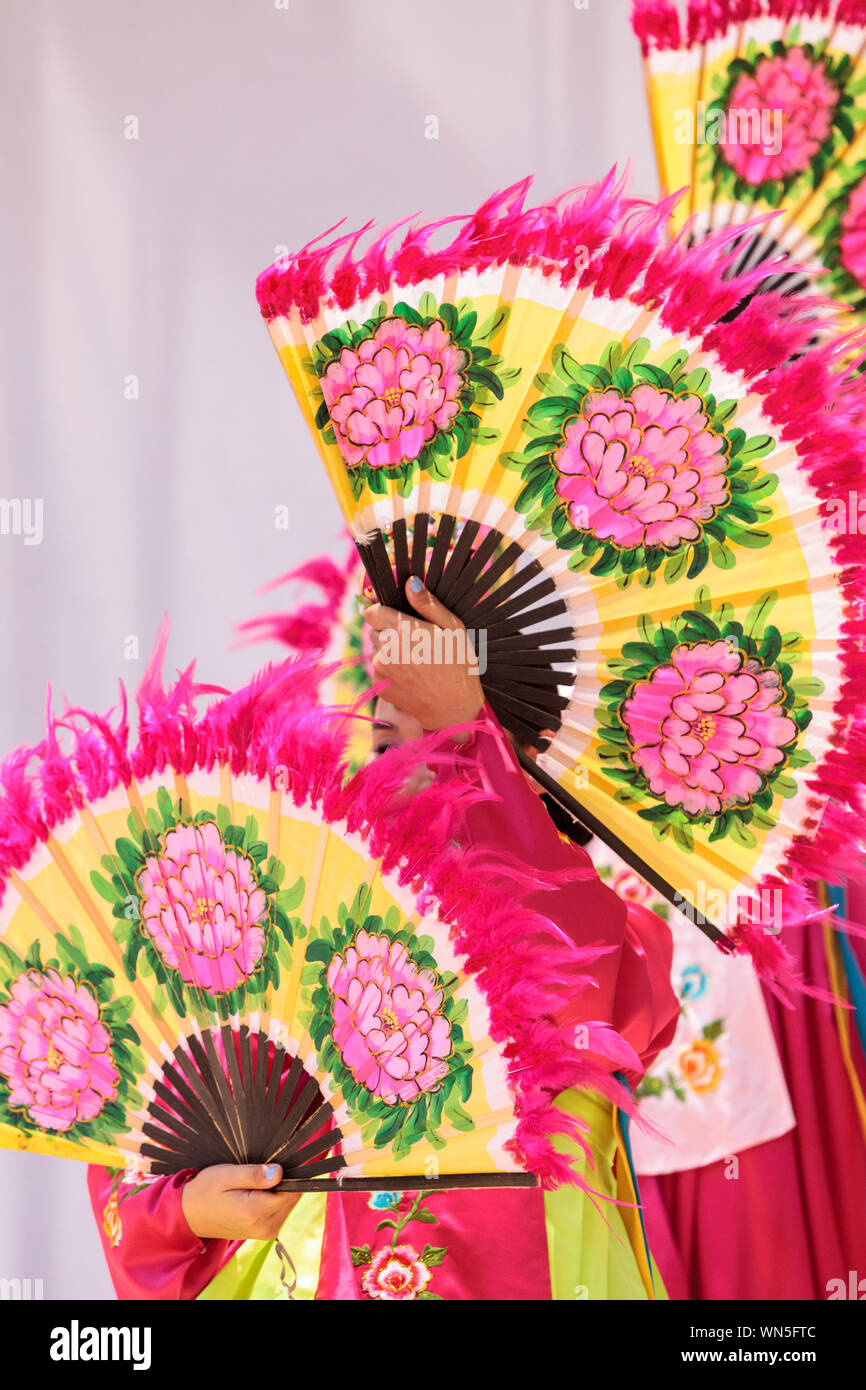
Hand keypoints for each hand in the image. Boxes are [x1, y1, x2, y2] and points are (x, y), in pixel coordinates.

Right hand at [181, 1163, 301, 1241]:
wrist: (190, 1215)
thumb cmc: (206, 1191)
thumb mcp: (227, 1175)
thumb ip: (254, 1175)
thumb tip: (280, 1172)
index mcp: (256, 1212)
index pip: (292, 1190)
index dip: (290, 1173)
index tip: (278, 1162)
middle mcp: (265, 1227)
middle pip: (292, 1197)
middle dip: (283, 1182)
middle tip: (262, 1170)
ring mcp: (265, 1232)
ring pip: (288, 1204)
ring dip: (279, 1191)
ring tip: (256, 1181)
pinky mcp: (264, 1232)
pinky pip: (280, 1211)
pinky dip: (273, 1199)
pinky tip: (256, 1192)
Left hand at [363, 577, 484, 731]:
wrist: (455, 709)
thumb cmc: (459, 666)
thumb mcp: (453, 629)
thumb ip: (428, 604)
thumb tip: (409, 582)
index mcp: (403, 630)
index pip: (371, 611)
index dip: (384, 612)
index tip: (398, 618)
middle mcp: (387, 649)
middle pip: (373, 630)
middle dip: (389, 632)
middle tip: (415, 643)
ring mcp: (381, 670)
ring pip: (376, 650)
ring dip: (389, 652)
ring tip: (415, 661)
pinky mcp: (379, 686)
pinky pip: (378, 670)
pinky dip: (390, 671)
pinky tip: (411, 676)